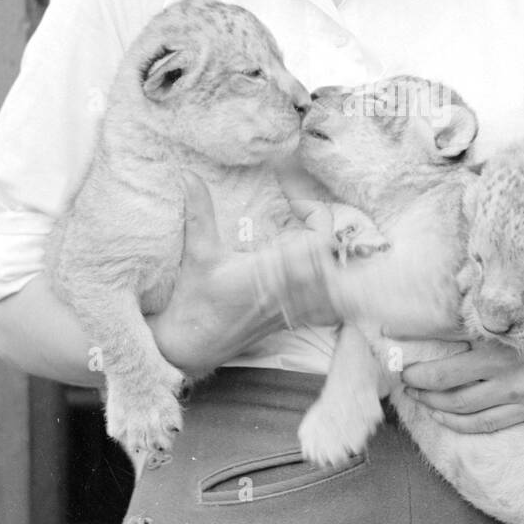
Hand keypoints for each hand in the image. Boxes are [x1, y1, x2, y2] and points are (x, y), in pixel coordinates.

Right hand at [148, 172, 338, 373]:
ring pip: (335, 283)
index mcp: (273, 271)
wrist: (189, 347)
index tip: (292, 200)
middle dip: (323, 231)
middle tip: (301, 214)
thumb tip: (188, 175)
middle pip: (334, 258)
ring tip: (307, 239)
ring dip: (329, 259)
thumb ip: (198, 213)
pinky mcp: (292, 320)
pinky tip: (312, 272)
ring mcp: (294, 308)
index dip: (315, 212)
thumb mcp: (197, 255)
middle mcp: (291, 291)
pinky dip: (327, 286)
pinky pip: (327, 305)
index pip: (319, 241)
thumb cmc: (193, 303)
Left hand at [399, 318, 523, 432]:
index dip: (414, 342)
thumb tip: (443, 297)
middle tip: (403, 377)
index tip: (388, 339)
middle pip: (447, 382)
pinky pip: (486, 424)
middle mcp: (506, 369)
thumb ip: (478, 308)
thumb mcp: (514, 309)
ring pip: (462, 407)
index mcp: (499, 339)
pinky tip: (443, 417)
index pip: (444, 342)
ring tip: (418, 396)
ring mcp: (518, 393)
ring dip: (433, 403)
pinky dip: (459, 423)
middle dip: (418, 380)